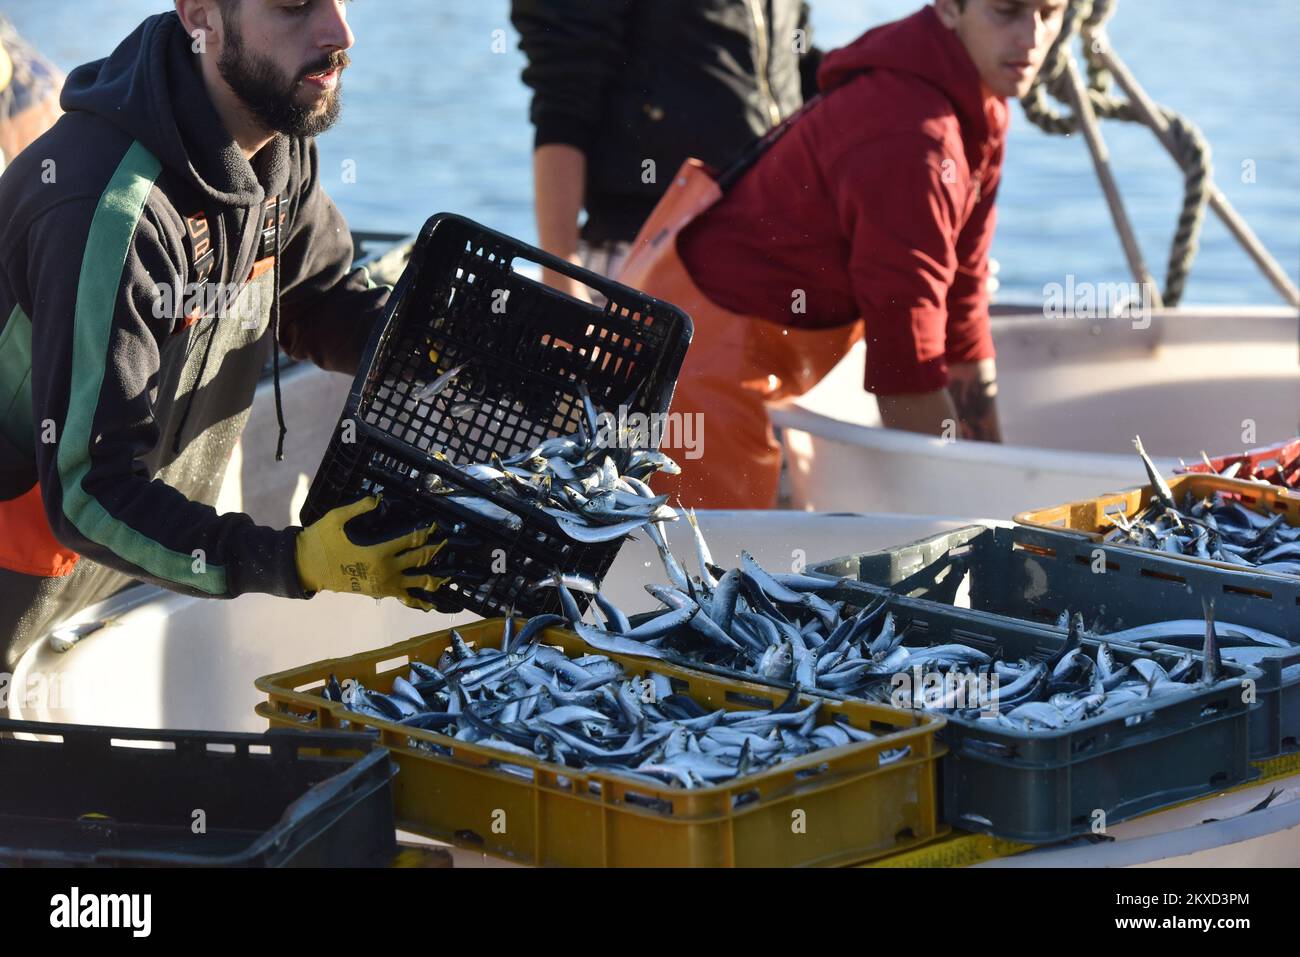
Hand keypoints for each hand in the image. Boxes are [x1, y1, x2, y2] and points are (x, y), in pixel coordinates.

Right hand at [295, 496, 447, 609]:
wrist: (305, 568)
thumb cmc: (320, 541)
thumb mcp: (335, 519)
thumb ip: (358, 507)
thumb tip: (378, 498)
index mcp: (378, 552)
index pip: (410, 540)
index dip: (426, 532)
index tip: (438, 525)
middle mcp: (386, 570)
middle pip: (419, 559)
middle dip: (435, 550)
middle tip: (448, 542)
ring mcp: (384, 584)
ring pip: (417, 582)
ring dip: (434, 577)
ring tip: (449, 574)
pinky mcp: (378, 592)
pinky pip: (403, 598)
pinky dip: (418, 601)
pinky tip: (430, 603)